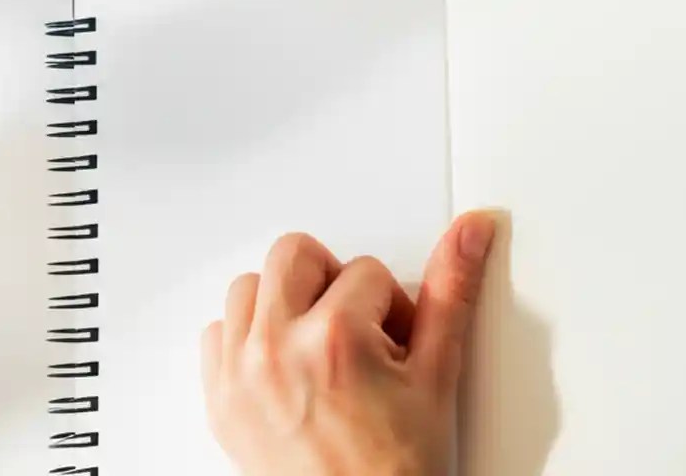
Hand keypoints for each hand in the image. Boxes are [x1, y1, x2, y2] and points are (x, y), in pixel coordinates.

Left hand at [201, 212, 495, 475]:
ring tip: (321, 345)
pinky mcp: (217, 400)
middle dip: (334, 282)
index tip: (395, 344)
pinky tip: (286, 366)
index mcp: (333, 336)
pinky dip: (248, 340)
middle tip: (357, 328)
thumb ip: (451, 291)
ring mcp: (238, 374)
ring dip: (286, 304)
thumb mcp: (436, 375)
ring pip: (250, 288)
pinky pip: (217, 334)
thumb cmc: (394, 472)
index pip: (366, 269)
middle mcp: (275, 348)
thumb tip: (468, 234)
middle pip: (295, 255)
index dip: (392, 305)